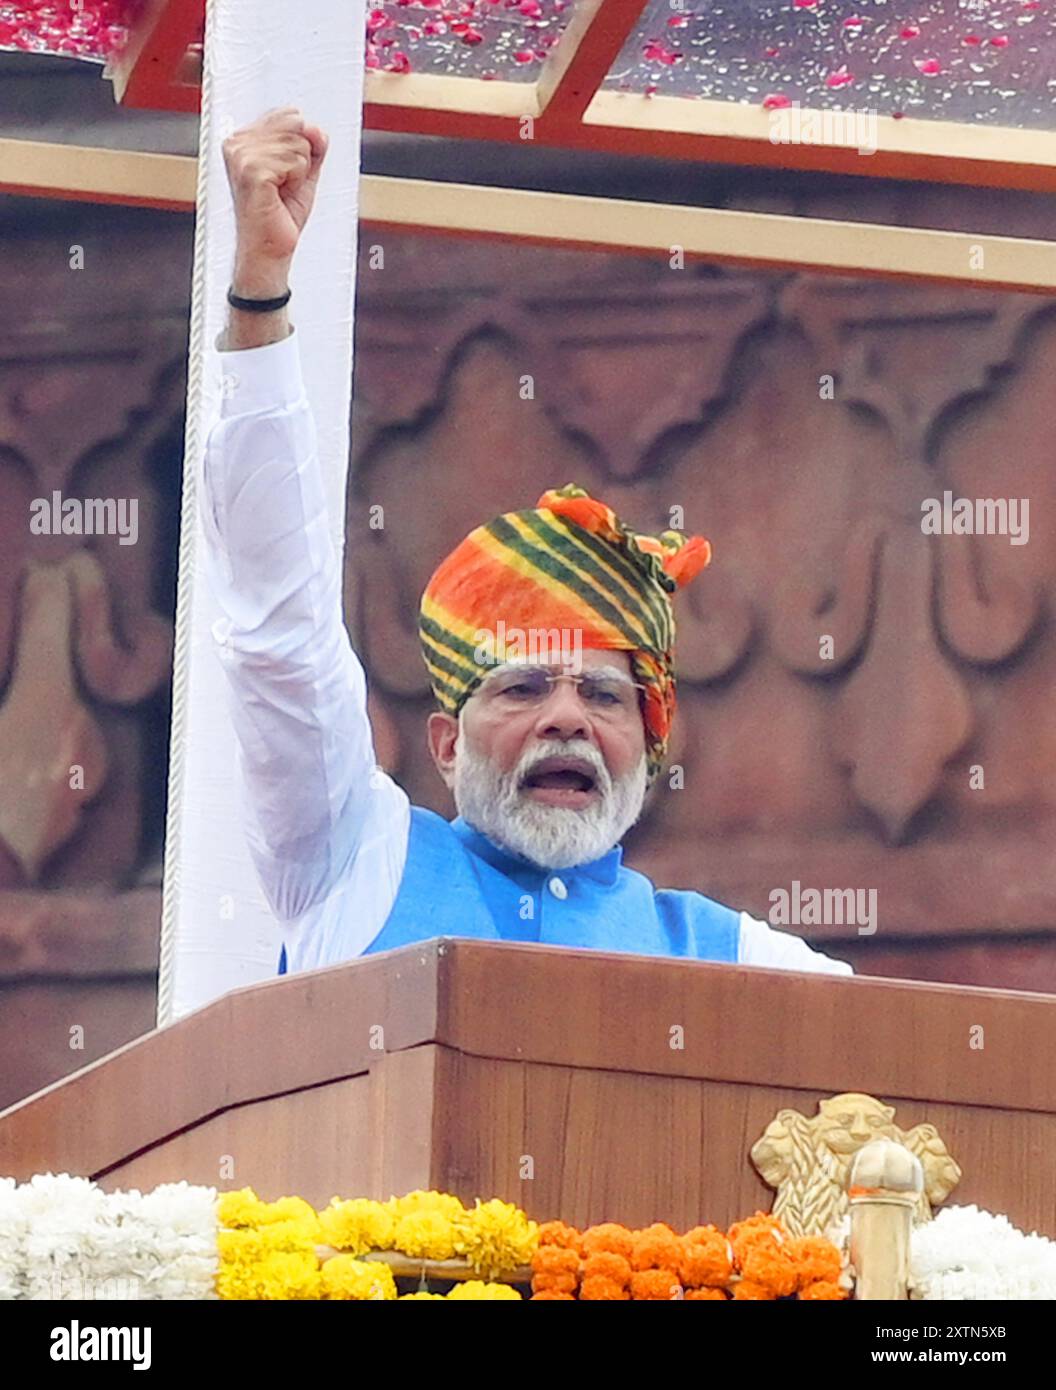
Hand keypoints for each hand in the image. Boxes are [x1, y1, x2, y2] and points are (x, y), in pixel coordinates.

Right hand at [222, 106, 328, 295]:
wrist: (269, 250)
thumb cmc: (280, 215)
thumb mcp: (303, 174)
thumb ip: (312, 146)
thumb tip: (316, 128)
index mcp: (243, 138)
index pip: (289, 115)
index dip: (301, 146)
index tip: (284, 173)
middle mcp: (237, 142)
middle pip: (296, 125)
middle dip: (301, 160)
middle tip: (284, 186)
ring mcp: (241, 155)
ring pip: (298, 144)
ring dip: (299, 174)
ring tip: (280, 193)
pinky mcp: (251, 170)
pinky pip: (295, 161)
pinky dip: (297, 182)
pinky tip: (278, 197)